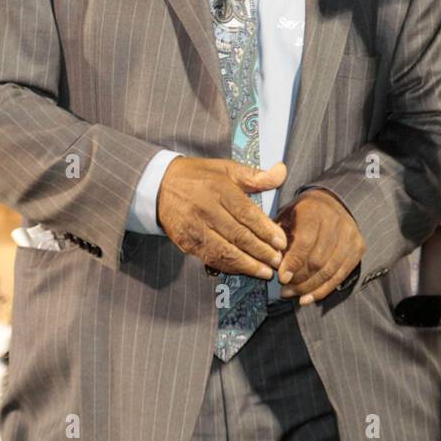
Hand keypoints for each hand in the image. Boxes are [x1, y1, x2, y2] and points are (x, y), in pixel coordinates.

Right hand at [156, 157, 287, 278]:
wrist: (158, 185)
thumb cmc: (199, 176)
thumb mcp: (227, 168)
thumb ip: (255, 176)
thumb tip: (282, 172)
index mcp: (220, 190)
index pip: (247, 214)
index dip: (266, 230)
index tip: (282, 242)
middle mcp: (207, 210)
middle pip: (238, 235)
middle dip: (261, 251)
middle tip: (278, 262)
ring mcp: (194, 228)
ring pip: (224, 251)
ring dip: (247, 264)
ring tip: (265, 272)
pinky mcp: (185, 241)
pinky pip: (209, 257)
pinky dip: (227, 266)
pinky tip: (243, 270)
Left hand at [274, 189, 365, 303]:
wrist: (330, 203)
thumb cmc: (301, 215)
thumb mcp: (285, 218)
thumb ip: (278, 239)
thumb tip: (274, 265)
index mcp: (314, 210)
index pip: (305, 242)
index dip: (293, 263)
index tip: (281, 279)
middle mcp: (336, 220)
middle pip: (318, 260)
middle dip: (299, 279)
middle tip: (284, 289)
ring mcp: (350, 234)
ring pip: (330, 270)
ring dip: (310, 288)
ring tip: (294, 295)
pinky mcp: (359, 246)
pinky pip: (341, 275)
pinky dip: (323, 290)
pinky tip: (308, 298)